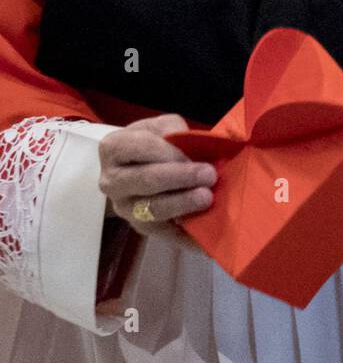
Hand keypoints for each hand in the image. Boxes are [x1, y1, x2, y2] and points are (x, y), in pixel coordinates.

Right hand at [99, 114, 216, 243]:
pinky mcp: (141, 228)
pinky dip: (186, 235)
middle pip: (146, 180)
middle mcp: (112, 181)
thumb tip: (191, 142)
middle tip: (209, 175)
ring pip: (152, 209)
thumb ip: (172, 129)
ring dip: (182, 203)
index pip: (141, 147)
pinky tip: (204, 234)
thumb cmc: (151, 143)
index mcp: (113, 148)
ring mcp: (125, 208)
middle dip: (180, 177)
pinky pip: (165, 233)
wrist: (136, 167)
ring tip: (207, 198)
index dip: (170, 152)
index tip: (194, 154)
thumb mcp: (159, 127)